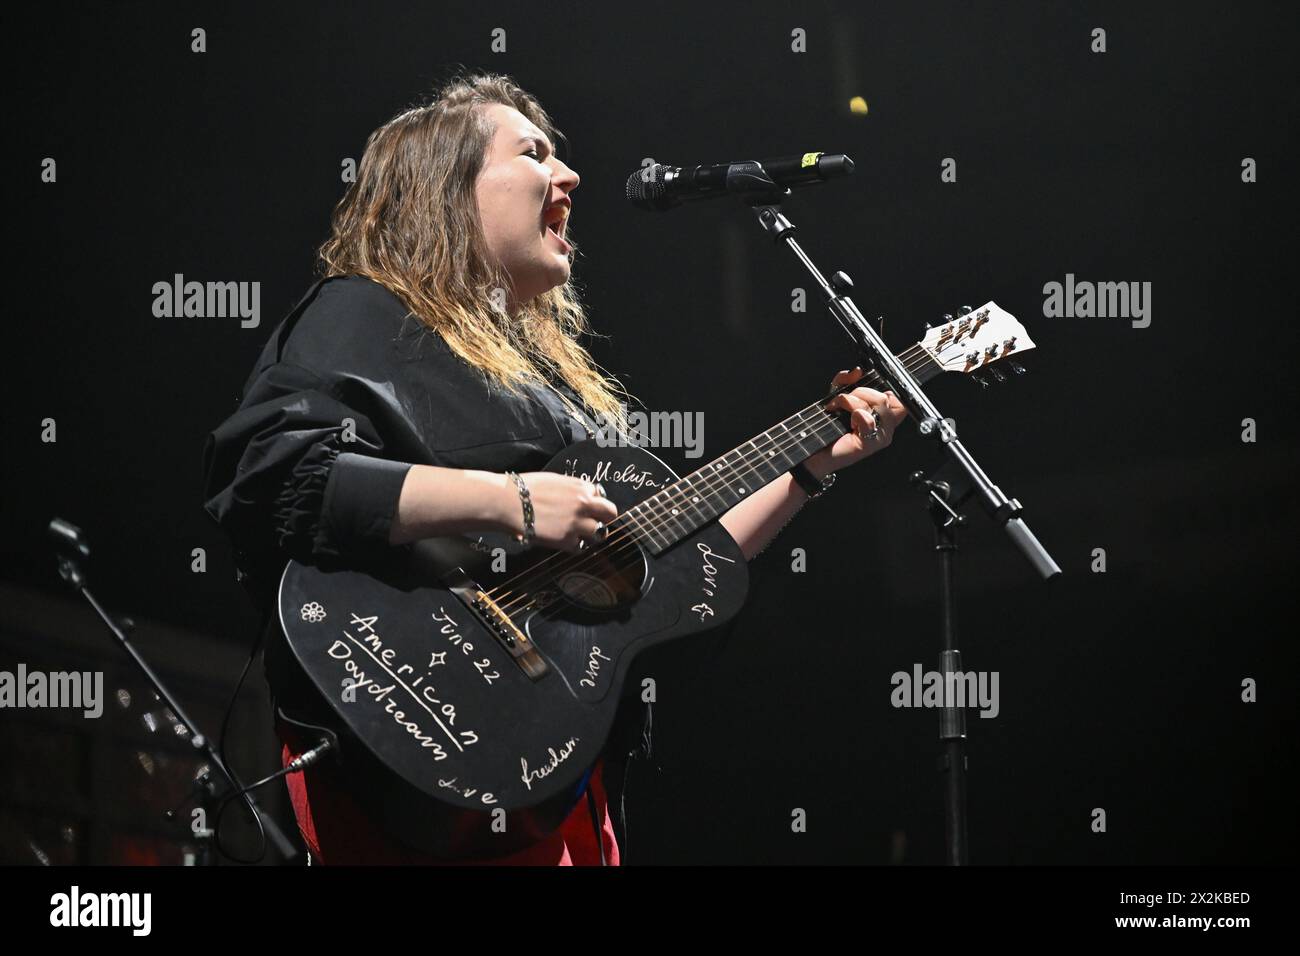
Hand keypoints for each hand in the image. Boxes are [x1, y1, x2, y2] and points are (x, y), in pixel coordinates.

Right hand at [501, 472, 618, 552]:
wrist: (508, 502)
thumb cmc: (525, 489)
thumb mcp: (555, 481)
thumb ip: (572, 490)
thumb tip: (580, 497)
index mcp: (580, 487)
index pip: (601, 496)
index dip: (595, 503)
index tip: (589, 508)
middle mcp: (584, 504)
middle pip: (610, 514)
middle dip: (604, 519)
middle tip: (596, 523)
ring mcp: (577, 523)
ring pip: (599, 533)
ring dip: (591, 535)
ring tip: (579, 535)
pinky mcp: (567, 540)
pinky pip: (579, 547)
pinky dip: (573, 545)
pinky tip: (562, 540)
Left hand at [805, 367, 908, 477]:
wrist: (814, 453)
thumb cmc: (828, 429)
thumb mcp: (837, 397)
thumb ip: (846, 382)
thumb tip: (856, 371)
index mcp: (882, 416)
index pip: (899, 398)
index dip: (885, 389)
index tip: (866, 387)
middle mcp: (885, 427)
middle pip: (887, 397)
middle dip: (861, 391)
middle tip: (845, 400)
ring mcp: (880, 436)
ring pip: (879, 403)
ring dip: (853, 400)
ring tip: (839, 407)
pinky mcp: (870, 444)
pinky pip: (869, 418)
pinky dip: (854, 413)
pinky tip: (846, 420)